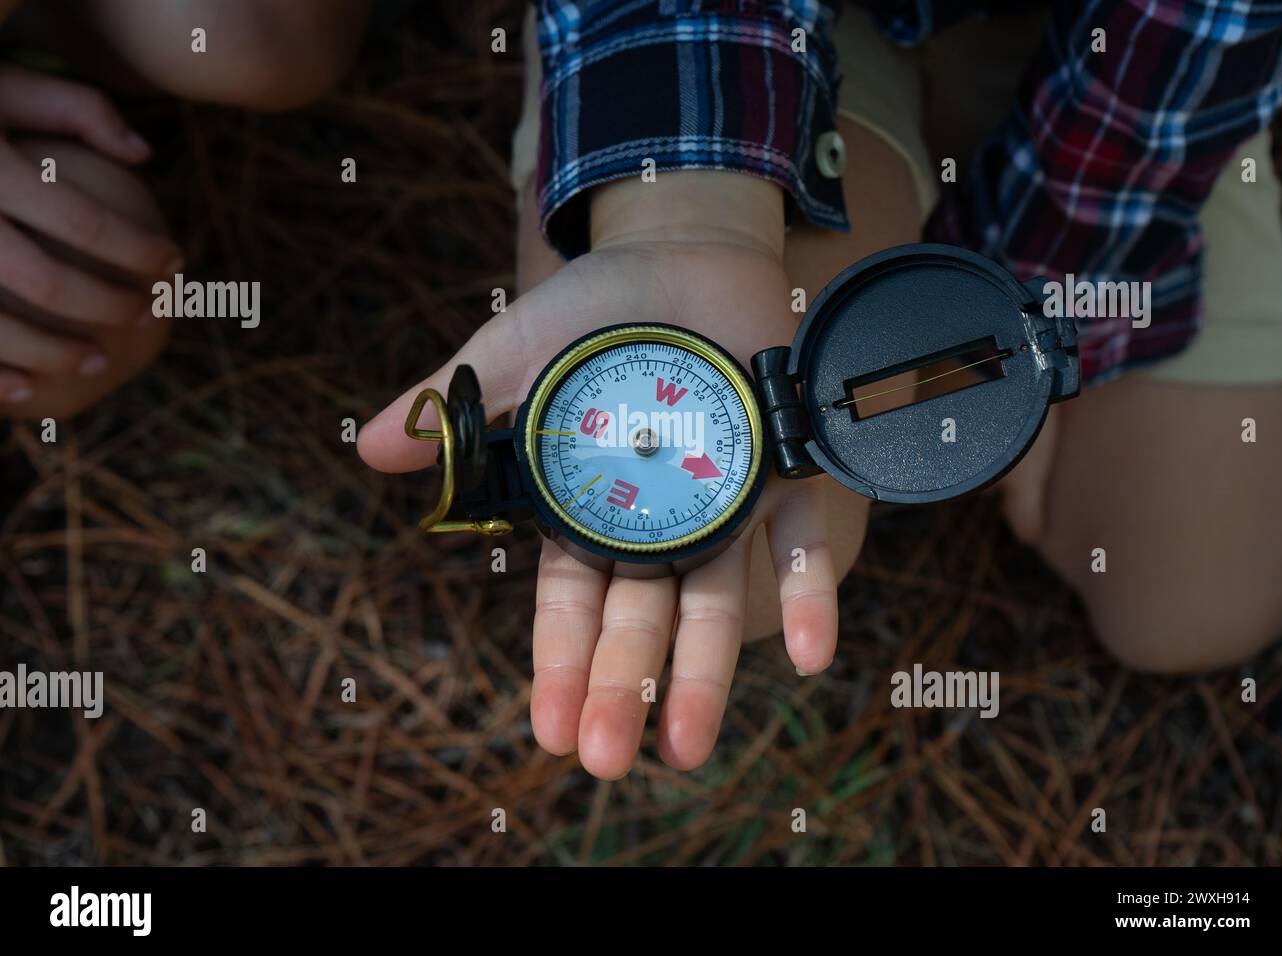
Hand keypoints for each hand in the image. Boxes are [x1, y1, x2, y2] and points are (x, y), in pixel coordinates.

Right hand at [0, 65, 180, 410]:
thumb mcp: (2, 82)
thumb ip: (76, 108)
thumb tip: (144, 154)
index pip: (82, 223)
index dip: (138, 251)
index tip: (176, 262)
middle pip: (46, 283)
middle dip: (108, 307)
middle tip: (151, 314)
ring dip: (55, 354)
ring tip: (103, 361)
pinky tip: (29, 391)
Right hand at [359, 172, 865, 776]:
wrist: (686, 248)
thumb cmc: (595, 308)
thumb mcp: (517, 349)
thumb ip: (457, 403)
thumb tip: (369, 449)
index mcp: (588, 505)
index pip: (570, 601)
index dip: (560, 663)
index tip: (551, 730)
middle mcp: (655, 520)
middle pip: (637, 618)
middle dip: (621, 687)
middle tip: (606, 759)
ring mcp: (722, 501)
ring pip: (711, 602)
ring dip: (703, 675)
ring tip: (688, 747)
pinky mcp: (784, 469)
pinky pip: (799, 541)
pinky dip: (804, 597)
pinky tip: (807, 656)